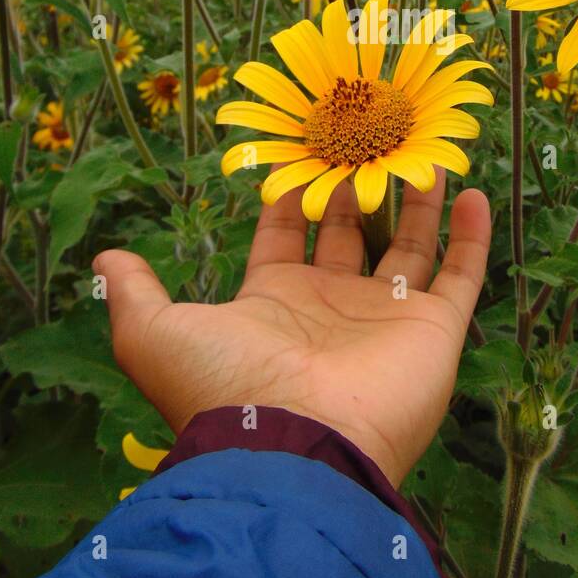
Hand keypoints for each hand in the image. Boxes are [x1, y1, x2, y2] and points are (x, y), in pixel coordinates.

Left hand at [96, 173, 489, 487]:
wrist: (294, 446)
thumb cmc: (223, 387)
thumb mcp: (156, 333)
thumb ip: (135, 293)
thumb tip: (104, 258)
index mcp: (273, 300)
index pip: (287, 232)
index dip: (293, 190)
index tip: (304, 142)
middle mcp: (332, 306)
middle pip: (351, 232)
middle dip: (356, 184)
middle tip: (365, 131)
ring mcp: (385, 318)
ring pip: (409, 247)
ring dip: (418, 199)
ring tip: (424, 149)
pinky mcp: (433, 331)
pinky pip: (461, 275)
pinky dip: (471, 235)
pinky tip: (472, 190)